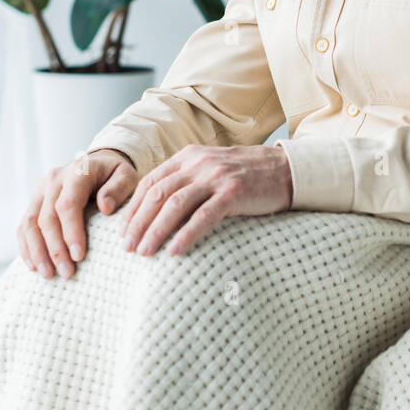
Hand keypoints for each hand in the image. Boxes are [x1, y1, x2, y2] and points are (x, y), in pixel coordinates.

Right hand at [18, 148, 137, 278]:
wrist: (98, 163)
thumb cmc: (115, 173)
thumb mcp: (125, 175)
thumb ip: (118, 189)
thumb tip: (105, 207)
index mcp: (77, 173)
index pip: (68, 205)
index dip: (71, 232)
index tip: (79, 256)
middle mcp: (53, 181)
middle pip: (47, 218)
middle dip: (55, 249)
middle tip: (67, 273)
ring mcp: (40, 191)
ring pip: (30, 224)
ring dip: (37, 252)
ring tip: (48, 275)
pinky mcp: (34, 202)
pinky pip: (23, 226)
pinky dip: (27, 247)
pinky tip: (34, 266)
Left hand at [120, 144, 293, 257]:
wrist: (287, 170)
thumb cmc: (248, 176)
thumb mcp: (212, 170)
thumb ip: (187, 181)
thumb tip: (157, 209)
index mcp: (189, 157)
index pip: (150, 183)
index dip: (133, 209)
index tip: (123, 232)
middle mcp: (199, 163)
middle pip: (157, 194)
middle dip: (138, 223)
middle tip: (127, 248)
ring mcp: (217, 177)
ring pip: (175, 205)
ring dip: (155, 231)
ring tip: (145, 252)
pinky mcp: (234, 193)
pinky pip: (203, 216)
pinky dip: (186, 234)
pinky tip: (175, 251)